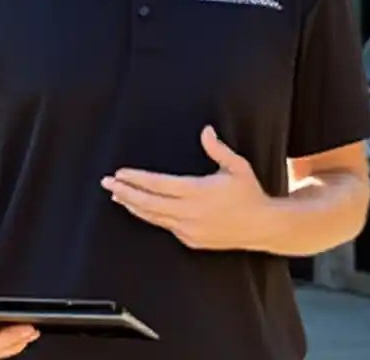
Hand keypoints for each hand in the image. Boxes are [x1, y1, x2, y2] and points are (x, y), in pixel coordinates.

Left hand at [101, 125, 272, 250]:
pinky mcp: (191, 240)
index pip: (158, 185)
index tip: (119, 173)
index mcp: (198, 192)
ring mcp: (189, 229)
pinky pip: (165, 226)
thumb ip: (218, 149)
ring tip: (116, 195)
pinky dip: (149, 216)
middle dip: (124, 192)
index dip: (136, 179)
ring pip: (152, 217)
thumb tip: (206, 130)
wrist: (263, 227)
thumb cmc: (249, 193)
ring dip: (132, 205)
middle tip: (106, 183)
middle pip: (148, 203)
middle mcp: (190, 213)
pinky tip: (139, 208)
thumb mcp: (238, 167)